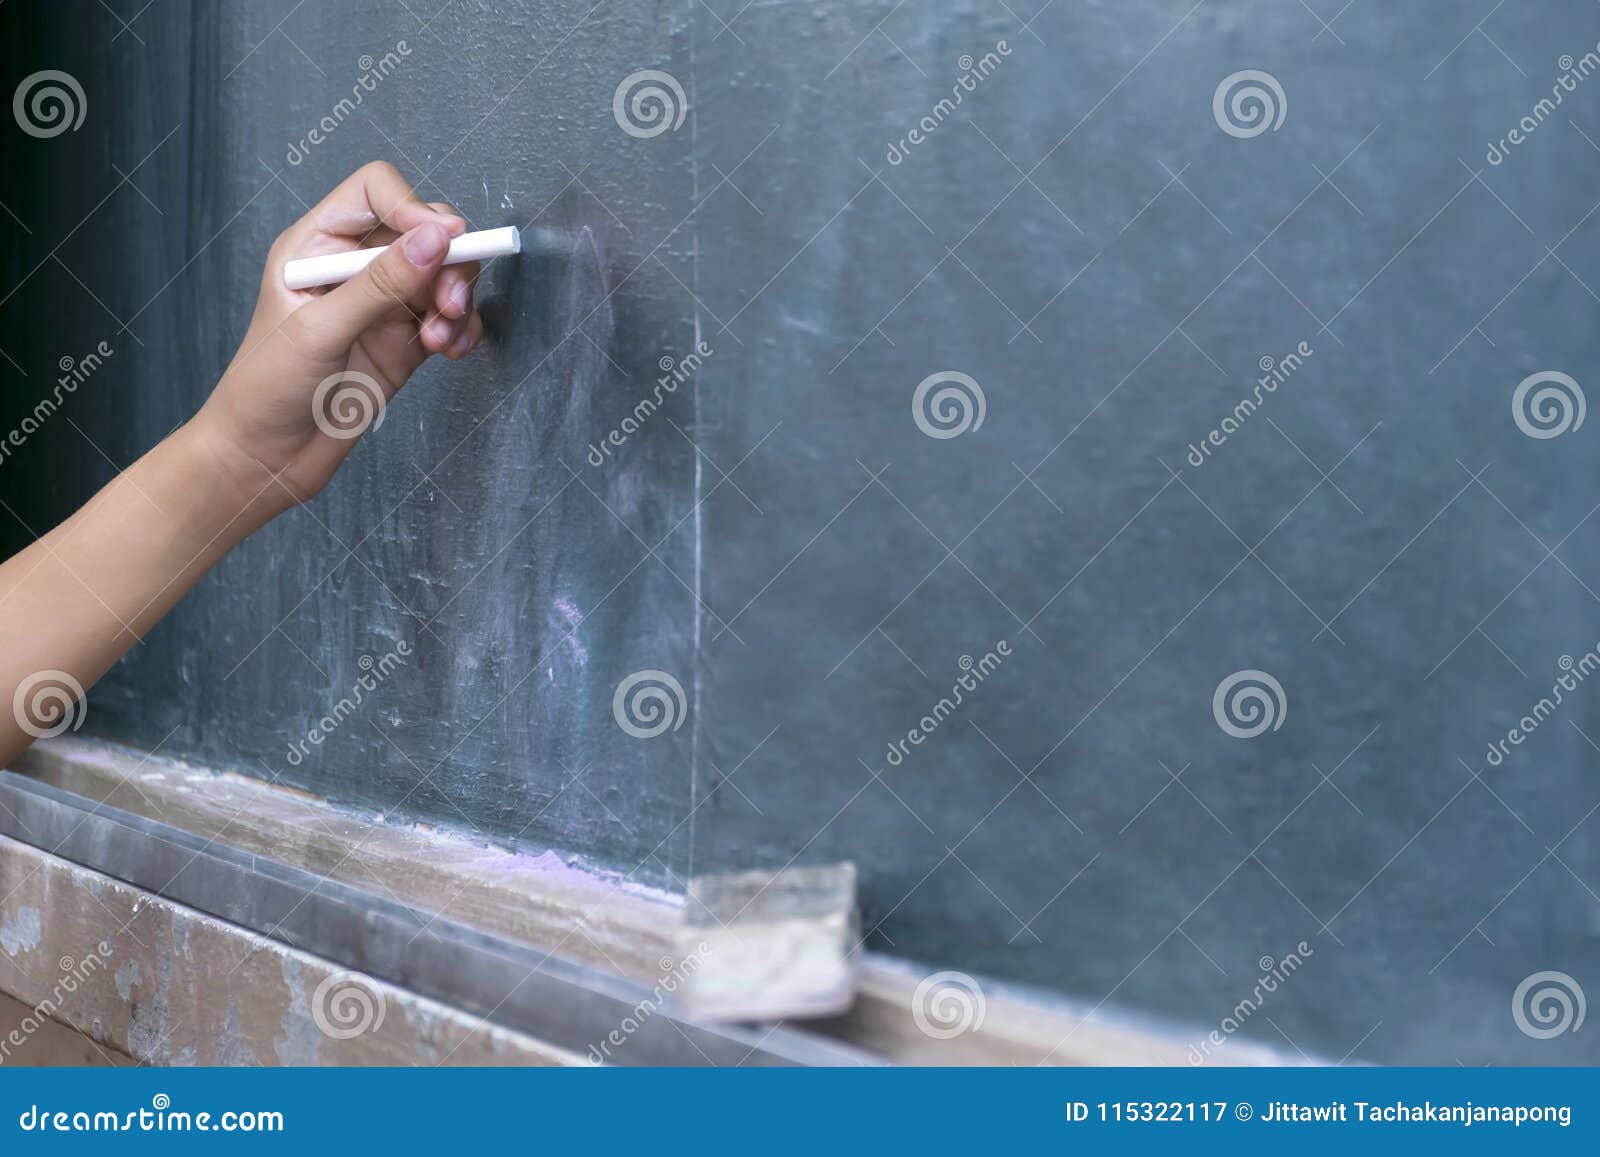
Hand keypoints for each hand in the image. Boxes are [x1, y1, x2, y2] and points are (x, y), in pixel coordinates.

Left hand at [190, 161, 485, 521]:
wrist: (266, 458)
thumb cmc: (267, 389)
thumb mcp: (320, 329)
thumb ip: (381, 283)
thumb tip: (436, 240)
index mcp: (317, 244)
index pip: (377, 191)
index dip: (414, 208)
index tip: (442, 241)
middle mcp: (353, 265)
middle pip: (423, 230)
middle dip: (448, 260)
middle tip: (449, 302)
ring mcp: (382, 304)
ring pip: (444, 274)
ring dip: (458, 299)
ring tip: (444, 337)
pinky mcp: (405, 341)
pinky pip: (450, 319)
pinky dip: (461, 330)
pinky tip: (450, 352)